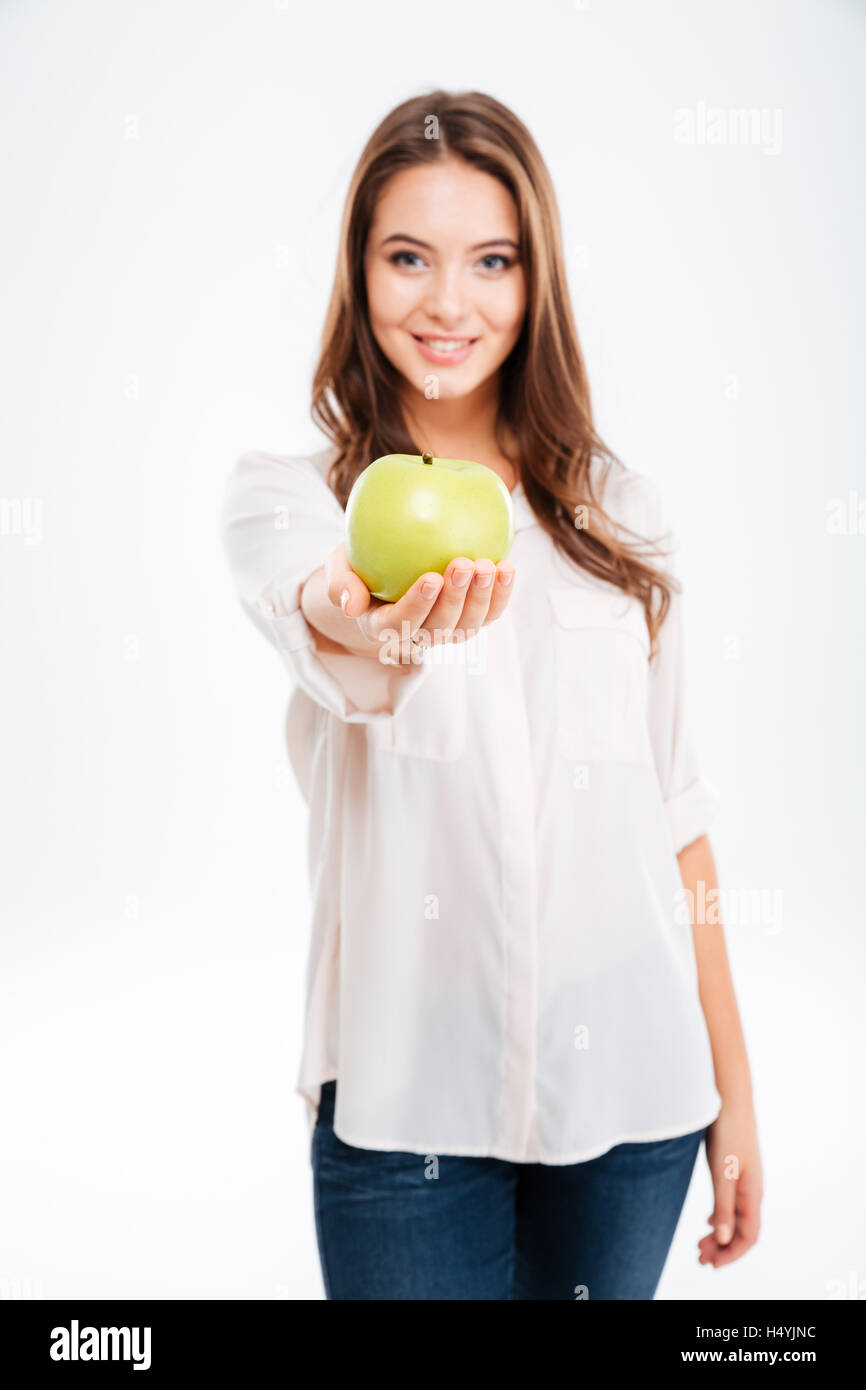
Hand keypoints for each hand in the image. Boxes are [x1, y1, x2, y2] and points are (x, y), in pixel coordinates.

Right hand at [324, 542, 515, 664]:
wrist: (383, 572)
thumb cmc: (359, 565)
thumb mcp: (339, 567)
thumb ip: (340, 583)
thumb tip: (349, 605)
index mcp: (381, 627)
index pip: (398, 624)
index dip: (417, 606)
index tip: (431, 578)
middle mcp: (415, 637)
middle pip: (438, 629)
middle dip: (455, 599)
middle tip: (464, 564)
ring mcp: (445, 632)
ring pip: (467, 627)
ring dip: (481, 599)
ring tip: (489, 565)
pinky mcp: (467, 620)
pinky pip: (488, 615)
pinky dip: (500, 596)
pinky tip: (507, 568)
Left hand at [699, 1098, 762, 1268]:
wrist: (730, 1097)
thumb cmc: (728, 1131)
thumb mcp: (723, 1172)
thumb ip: (723, 1206)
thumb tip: (723, 1239)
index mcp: (752, 1193)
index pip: (748, 1236)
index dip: (731, 1254)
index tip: (711, 1264)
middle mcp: (752, 1190)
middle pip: (741, 1230)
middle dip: (723, 1248)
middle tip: (700, 1259)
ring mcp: (745, 1179)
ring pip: (735, 1216)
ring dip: (720, 1234)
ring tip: (700, 1245)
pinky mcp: (735, 1168)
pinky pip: (732, 1202)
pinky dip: (720, 1217)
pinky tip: (708, 1221)